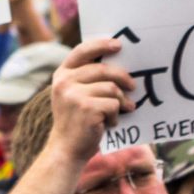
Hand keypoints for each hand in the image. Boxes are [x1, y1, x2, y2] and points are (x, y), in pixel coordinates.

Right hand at [46, 38, 135, 162]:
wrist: (67, 148)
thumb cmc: (77, 120)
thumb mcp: (74, 95)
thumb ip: (86, 79)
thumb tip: (117, 66)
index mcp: (61, 75)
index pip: (81, 51)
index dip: (100, 45)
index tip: (118, 45)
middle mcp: (64, 82)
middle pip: (103, 70)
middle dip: (123, 78)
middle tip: (132, 86)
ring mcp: (74, 95)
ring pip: (112, 88)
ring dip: (122, 101)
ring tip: (121, 111)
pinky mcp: (86, 108)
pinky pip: (114, 104)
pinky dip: (116, 115)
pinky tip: (110, 123)